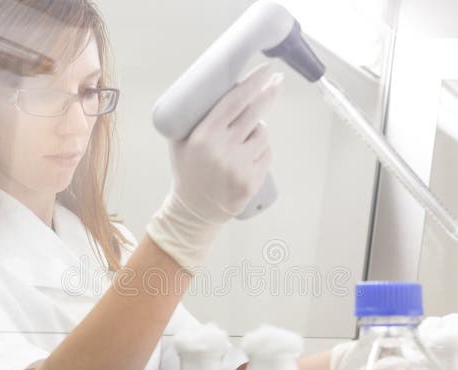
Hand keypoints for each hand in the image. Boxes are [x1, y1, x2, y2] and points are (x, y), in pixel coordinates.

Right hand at [146, 64, 283, 269]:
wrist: (193, 210)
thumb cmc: (188, 170)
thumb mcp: (180, 141)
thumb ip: (193, 116)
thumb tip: (216, 84)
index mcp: (203, 136)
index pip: (234, 102)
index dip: (253, 83)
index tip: (266, 70)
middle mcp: (221, 150)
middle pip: (255, 113)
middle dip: (269, 93)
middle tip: (277, 81)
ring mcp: (238, 167)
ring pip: (263, 134)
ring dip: (259, 130)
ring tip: (245, 139)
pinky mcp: (251, 181)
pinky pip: (267, 154)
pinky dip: (262, 151)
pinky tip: (250, 156)